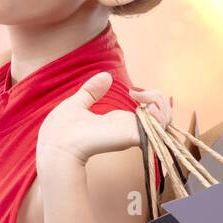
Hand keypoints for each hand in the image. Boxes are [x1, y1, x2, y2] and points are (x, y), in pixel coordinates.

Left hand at [36, 72, 172, 167]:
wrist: (57, 146)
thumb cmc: (61, 131)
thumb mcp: (78, 103)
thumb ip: (92, 91)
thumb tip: (106, 76)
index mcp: (118, 121)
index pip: (146, 112)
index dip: (150, 98)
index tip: (133, 90)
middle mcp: (129, 127)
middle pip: (161, 114)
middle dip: (158, 98)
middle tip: (137, 92)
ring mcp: (133, 132)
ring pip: (165, 119)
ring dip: (161, 104)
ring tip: (141, 96)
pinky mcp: (133, 136)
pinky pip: (159, 127)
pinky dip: (160, 116)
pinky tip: (147, 106)